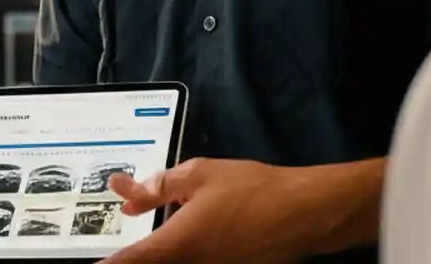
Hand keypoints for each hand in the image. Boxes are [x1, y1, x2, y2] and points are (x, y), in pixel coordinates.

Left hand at [97, 158, 329, 263]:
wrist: (304, 213)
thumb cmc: (251, 189)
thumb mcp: (199, 175)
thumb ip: (157, 187)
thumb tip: (126, 195)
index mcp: (176, 244)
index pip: (128, 262)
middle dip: (135, 256)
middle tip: (130, 235)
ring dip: (162, 251)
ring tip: (162, 232)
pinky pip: (198, 263)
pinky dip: (184, 253)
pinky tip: (192, 232)